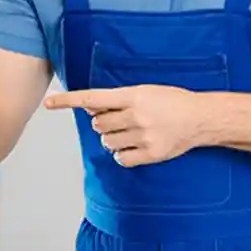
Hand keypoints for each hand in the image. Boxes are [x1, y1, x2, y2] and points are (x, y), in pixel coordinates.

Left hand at [43, 85, 213, 166]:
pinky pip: (121, 159)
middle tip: (121, 121)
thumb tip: (90, 105)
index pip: (92, 97)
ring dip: (112, 139)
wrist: (201, 118)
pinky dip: (122, 155)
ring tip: (131, 133)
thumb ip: (117, 99)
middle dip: (103, 123)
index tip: (49, 103)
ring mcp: (143, 136)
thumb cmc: (172, 101)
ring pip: (107, 142)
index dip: (68, 101)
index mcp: (133, 96)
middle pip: (98, 124)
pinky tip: (133, 147)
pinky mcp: (151, 153)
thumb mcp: (144, 91)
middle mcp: (136, 115)